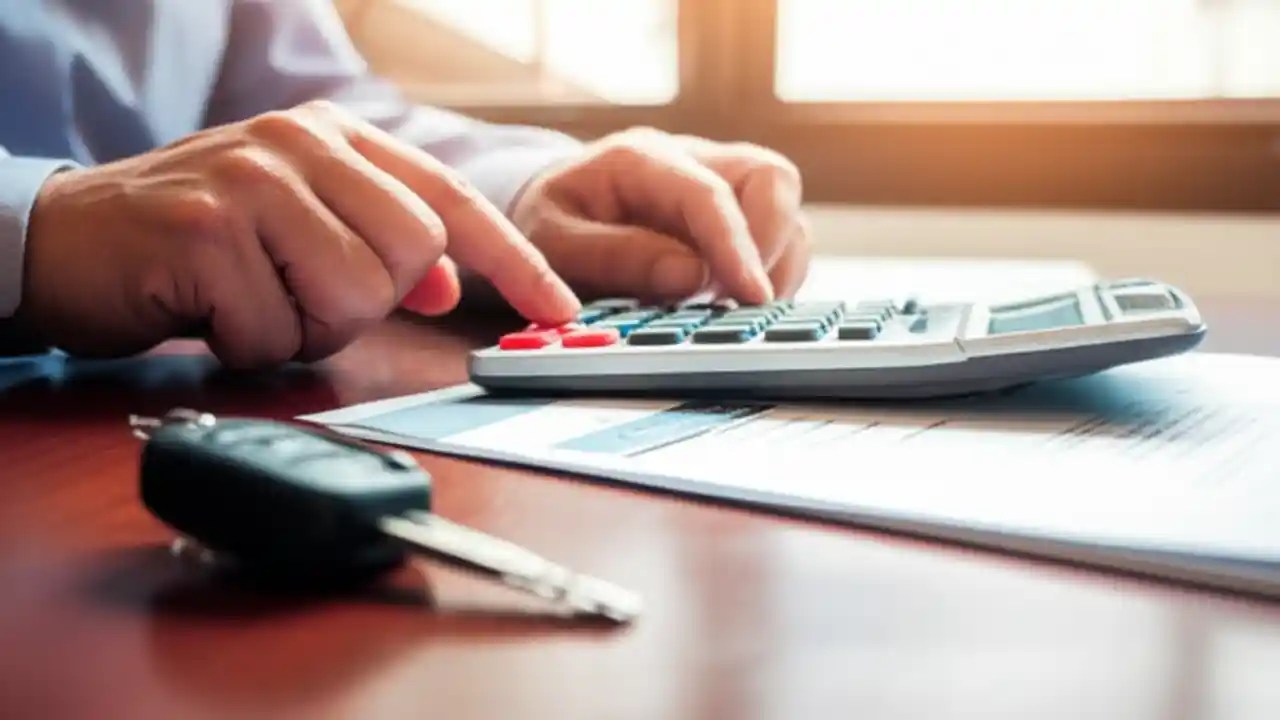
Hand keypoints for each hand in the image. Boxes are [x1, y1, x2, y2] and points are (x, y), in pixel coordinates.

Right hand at [19, 101, 578, 367]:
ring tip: (253, 301)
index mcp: (335, 138)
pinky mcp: (206, 230)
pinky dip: (251, 345)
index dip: (515, 260)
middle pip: (412, 252)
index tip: (560, 310)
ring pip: (354, 295)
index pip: (453, 198)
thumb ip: (379, 242)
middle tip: (298, 293)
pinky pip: (278, 332)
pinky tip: (212, 312)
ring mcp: (251, 180)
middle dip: (366, 301)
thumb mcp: (298, 225)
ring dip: (306, 327)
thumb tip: (447, 282)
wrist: (70, 238)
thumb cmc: (198, 240)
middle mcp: (299, 143)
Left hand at [509, 127, 809, 305]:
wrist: (545, 210)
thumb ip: (616, 257)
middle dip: (772, 244)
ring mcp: (718, 182)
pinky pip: (778, 236)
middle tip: (744, 302)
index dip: (736, 246)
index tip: (751, 295)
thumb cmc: (547, 223)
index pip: (708, 194)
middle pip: (772, 178)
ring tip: (734, 310)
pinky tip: (733, 304)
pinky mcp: (733, 212)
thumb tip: (691, 275)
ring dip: (777, 265)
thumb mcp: (554, 243)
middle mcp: (691, 159)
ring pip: (786, 209)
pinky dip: (771, 273)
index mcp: (641, 158)